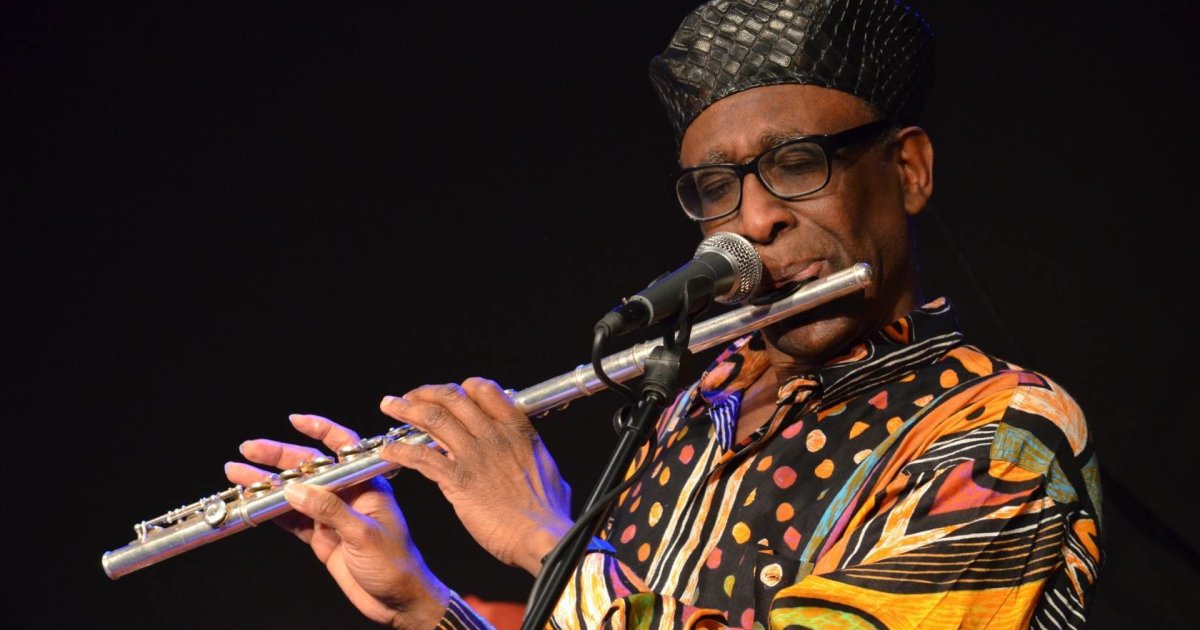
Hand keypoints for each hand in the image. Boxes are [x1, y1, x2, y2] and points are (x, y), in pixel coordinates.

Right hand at [226, 414, 450, 629]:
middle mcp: (348, 494)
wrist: (397, 602)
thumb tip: (295, 489)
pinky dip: (271, 511)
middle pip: (309, 467)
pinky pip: (291, 519)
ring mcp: (332, 515)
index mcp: (367, 484)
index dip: (320, 429)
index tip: (294, 420)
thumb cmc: (396, 565)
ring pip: (294, 492)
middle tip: (248, 449)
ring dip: (266, 484)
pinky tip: (251, 502)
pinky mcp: (321, 537)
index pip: (343, 446)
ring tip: (237, 474)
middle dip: (278, 456)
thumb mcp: (364, 534)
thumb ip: (330, 510)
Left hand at [378, 377, 572, 575]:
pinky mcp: (458, 480)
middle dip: (426, 393)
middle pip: (453, 398)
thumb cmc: (550, 515)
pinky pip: (421, 456)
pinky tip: (389, 451)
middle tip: (410, 397)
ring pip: (433, 418)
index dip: (462, 388)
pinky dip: (401, 451)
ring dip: (406, 409)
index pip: (484, 390)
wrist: (542, 538)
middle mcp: (493, 435)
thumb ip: (534, 458)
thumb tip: (536, 460)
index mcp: (517, 430)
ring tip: (390, 406)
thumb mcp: (550, 473)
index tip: (450, 395)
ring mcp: (474, 455)